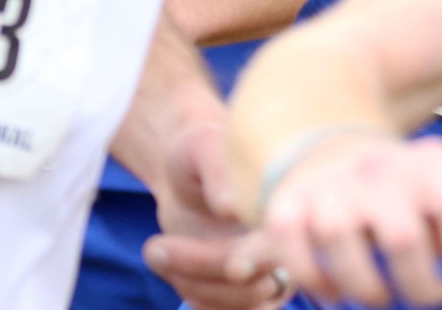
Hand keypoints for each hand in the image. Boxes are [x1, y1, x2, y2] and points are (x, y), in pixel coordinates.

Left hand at [137, 120, 273, 309]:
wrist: (190, 177)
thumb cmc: (198, 156)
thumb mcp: (201, 148)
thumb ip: (216, 171)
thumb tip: (231, 207)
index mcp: (288, 215)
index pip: (280, 251)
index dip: (252, 262)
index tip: (227, 262)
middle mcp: (289, 251)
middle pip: (256, 284)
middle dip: (201, 268)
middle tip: (153, 247)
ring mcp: (272, 278)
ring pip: (243, 305)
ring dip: (192, 285)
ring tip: (154, 251)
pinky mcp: (249, 296)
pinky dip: (198, 300)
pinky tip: (171, 270)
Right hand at [258, 132, 441, 307]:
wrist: (325, 151)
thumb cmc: (409, 194)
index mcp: (426, 165)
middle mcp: (375, 170)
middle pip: (402, 237)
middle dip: (420, 286)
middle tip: (427, 292)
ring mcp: (328, 188)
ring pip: (340, 242)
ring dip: (367, 288)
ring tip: (380, 294)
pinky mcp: (286, 207)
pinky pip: (292, 248)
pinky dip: (314, 279)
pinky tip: (334, 290)